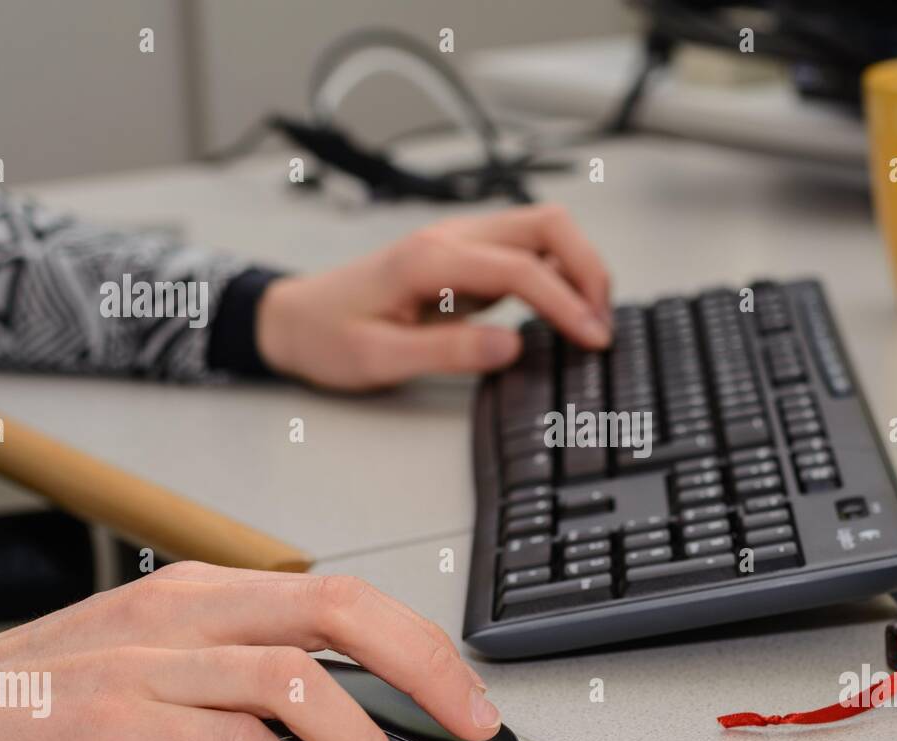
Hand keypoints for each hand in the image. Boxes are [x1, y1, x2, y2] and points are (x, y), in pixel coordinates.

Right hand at [0, 562, 496, 740]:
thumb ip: (240, 670)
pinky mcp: (115, 721)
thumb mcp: (158, 661)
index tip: (464, 691)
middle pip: (341, 613)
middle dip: (426, 669)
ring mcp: (148, 661)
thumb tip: (338, 712)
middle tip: (472, 723)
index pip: (342, 595)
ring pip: (299, 681)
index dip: (418, 641)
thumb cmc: (42, 700)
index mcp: (203, 592)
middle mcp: (184, 610)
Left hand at [255, 203, 611, 389]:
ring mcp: (460, 242)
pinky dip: (558, 273)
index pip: (522, 268)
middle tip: (602, 324)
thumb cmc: (328, 338)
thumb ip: (449, 352)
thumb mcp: (379, 358)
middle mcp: (450, 238)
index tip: (593, 339)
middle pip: (547, 224)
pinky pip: (527, 251)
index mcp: (429, 259)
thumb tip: (512, 346)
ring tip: (590, 320)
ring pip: (542, 229)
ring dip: (577, 266)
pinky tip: (563, 311)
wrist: (294, 320)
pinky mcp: (465, 258)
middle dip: (588, 268)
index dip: (567, 304)